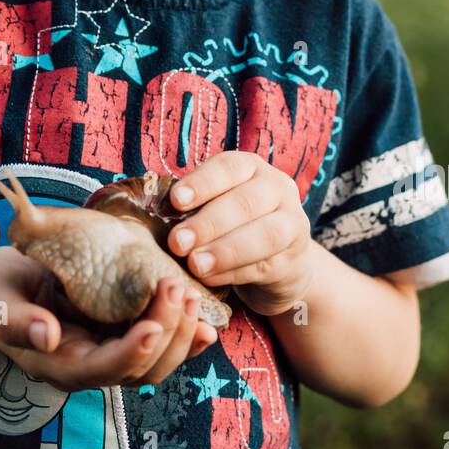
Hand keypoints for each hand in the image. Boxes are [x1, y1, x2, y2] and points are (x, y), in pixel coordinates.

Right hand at [0, 244, 218, 392]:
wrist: (3, 288)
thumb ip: (15, 321)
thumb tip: (46, 336)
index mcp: (58, 365)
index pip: (102, 369)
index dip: (130, 352)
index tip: (151, 325)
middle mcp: (90, 367)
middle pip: (140, 369)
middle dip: (166, 332)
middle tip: (176, 288)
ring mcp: (109, 354)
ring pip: (157, 362)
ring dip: (180, 333)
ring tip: (191, 293)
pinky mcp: (122, 337)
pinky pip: (161, 346)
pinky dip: (185, 336)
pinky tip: (205, 320)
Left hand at [166, 151, 315, 316]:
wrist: (281, 260)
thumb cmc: (235, 226)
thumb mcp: (217, 205)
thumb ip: (194, 206)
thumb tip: (154, 213)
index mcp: (252, 168)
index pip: (229, 168)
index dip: (202, 183)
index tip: (176, 201)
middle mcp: (277, 189)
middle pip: (245, 202)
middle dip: (208, 223)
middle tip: (177, 242)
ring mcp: (292, 224)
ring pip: (263, 235)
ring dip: (225, 251)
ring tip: (194, 265)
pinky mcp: (293, 259)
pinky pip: (264, 265)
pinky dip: (234, 273)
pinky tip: (209, 280)